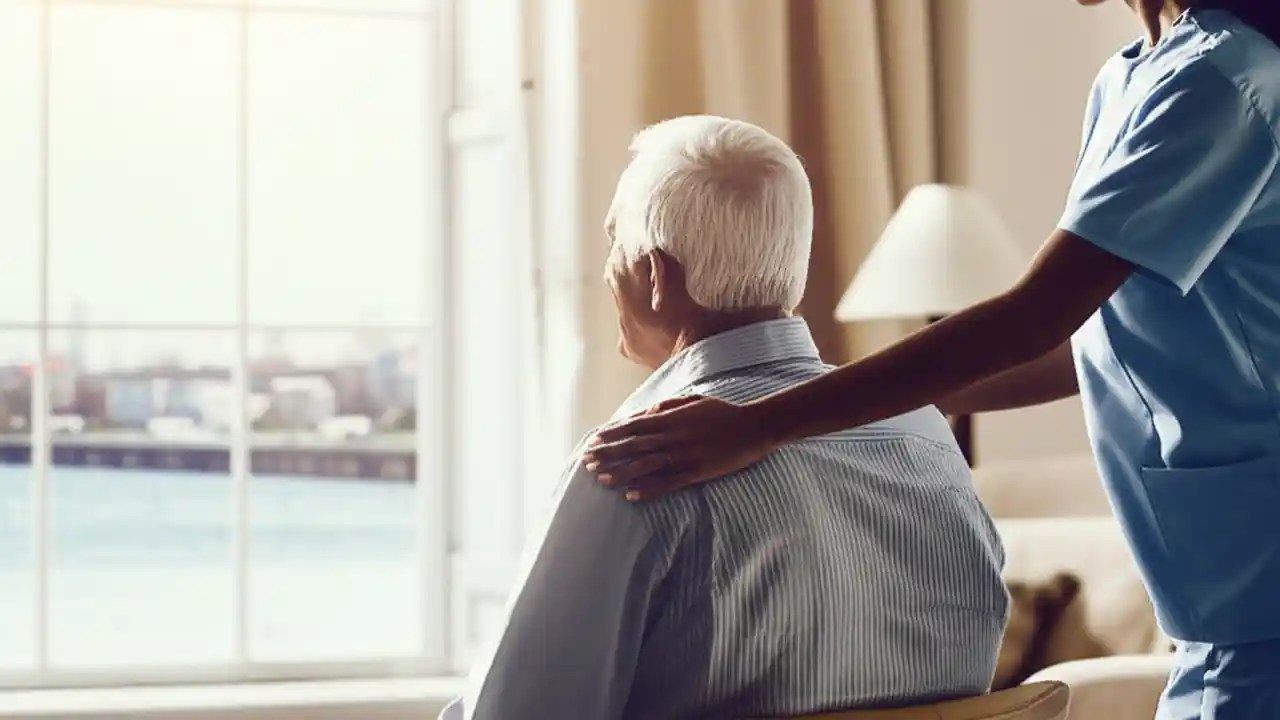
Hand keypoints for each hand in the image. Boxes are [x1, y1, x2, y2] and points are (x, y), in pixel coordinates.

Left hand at [582, 395, 778, 500]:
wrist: (753, 427)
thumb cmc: (722, 412)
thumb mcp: (693, 401)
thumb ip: (667, 407)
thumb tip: (644, 414)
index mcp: (671, 419)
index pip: (633, 426)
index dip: (612, 434)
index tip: (593, 441)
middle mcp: (673, 437)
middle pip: (633, 446)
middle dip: (608, 455)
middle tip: (587, 463)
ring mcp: (684, 456)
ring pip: (645, 466)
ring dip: (621, 473)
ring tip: (601, 480)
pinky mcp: (696, 472)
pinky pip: (667, 483)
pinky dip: (647, 489)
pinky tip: (630, 495)